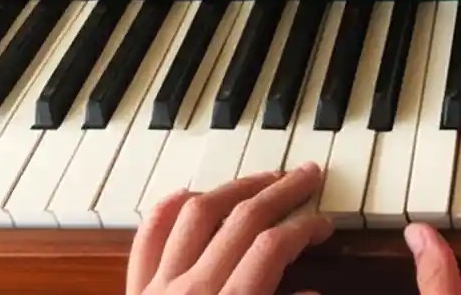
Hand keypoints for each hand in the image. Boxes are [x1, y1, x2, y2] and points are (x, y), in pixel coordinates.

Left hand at [127, 162, 333, 294]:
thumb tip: (312, 293)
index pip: (271, 248)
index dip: (304, 228)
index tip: (324, 224)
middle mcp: (192, 290)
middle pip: (241, 221)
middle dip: (280, 192)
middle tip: (307, 176)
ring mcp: (158, 287)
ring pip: (196, 215)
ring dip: (233, 189)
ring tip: (261, 179)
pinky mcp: (136, 291)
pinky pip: (148, 238)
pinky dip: (168, 210)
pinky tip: (189, 195)